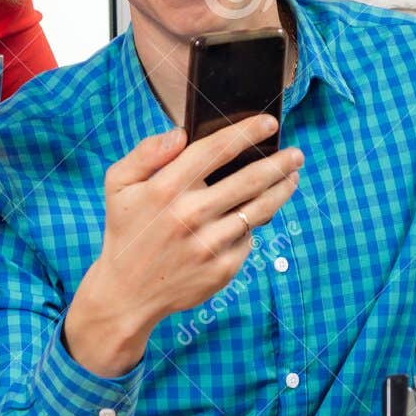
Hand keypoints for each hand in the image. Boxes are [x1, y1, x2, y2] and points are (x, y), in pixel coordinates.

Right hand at [62, 116, 302, 376]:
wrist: (127, 292)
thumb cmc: (126, 230)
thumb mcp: (118, 184)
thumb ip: (146, 153)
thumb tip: (180, 134)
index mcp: (165, 189)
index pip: (215, 150)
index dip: (246, 132)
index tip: (269, 123)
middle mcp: (189, 215)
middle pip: (249, 180)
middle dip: (279, 163)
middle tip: (296, 154)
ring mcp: (208, 244)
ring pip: (258, 210)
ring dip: (280, 191)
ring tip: (292, 178)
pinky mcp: (221, 269)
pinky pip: (247, 239)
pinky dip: (251, 226)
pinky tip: (252, 217)